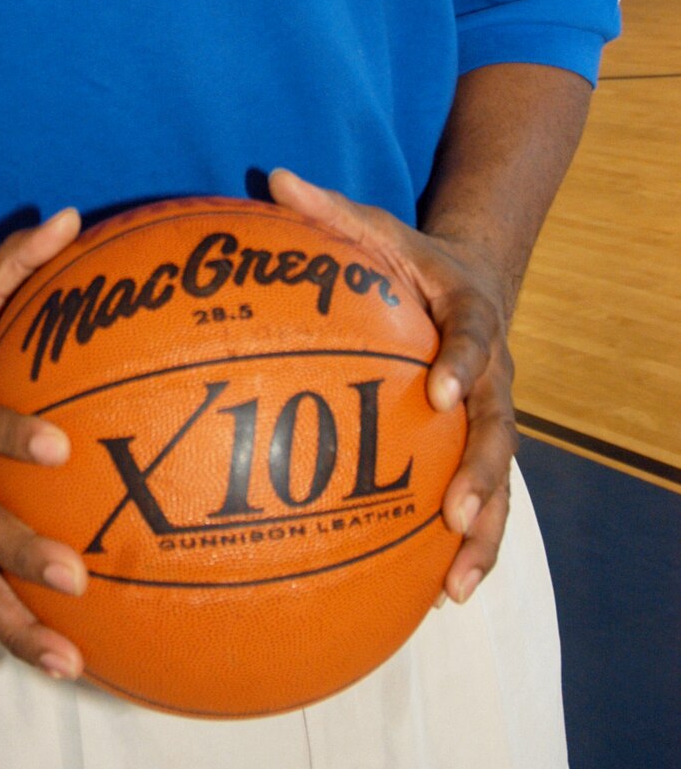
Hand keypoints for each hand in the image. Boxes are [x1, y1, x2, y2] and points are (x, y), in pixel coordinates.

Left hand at [268, 168, 515, 605]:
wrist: (473, 278)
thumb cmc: (410, 256)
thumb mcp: (376, 224)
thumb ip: (329, 207)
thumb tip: (272, 177)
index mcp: (472, 312)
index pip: (478, 337)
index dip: (462, 363)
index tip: (438, 393)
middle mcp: (493, 372)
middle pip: (498, 428)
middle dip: (481, 473)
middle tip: (453, 512)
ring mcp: (490, 416)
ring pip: (499, 480)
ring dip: (483, 532)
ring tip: (456, 585)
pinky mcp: (478, 448)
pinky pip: (483, 502)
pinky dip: (468, 547)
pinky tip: (439, 595)